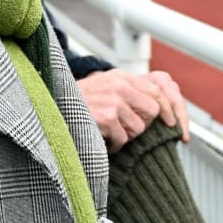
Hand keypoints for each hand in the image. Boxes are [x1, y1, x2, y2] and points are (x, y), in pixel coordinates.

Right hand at [76, 68, 190, 151]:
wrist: (52, 106)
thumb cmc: (81, 101)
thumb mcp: (106, 86)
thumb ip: (130, 91)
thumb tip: (159, 107)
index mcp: (121, 76)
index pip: (157, 91)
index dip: (167, 110)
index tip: (170, 124)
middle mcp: (119, 85)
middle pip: (153, 111)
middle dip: (143, 124)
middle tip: (126, 129)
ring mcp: (113, 101)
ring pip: (139, 129)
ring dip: (125, 136)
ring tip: (110, 133)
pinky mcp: (106, 118)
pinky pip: (123, 140)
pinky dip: (113, 146)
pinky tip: (102, 140)